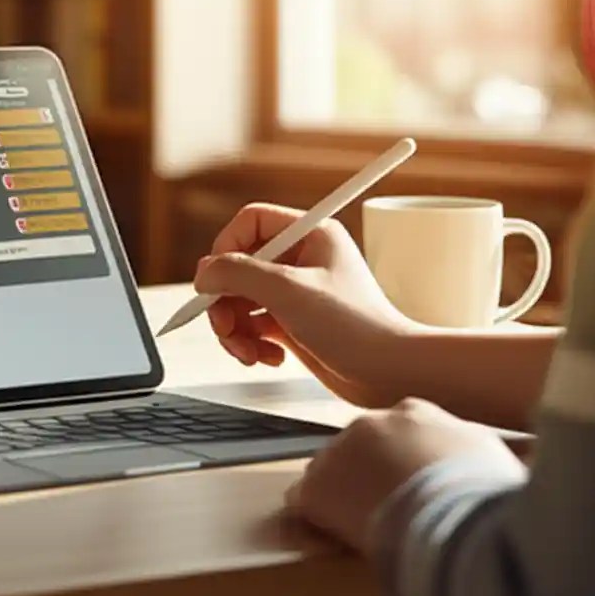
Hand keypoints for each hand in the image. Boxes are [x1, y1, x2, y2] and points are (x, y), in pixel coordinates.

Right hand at [193, 203, 411, 406]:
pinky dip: (253, 343)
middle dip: (225, 301)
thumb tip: (203, 272)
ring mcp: (298, 292)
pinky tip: (269, 358)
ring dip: (235, 328)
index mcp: (310, 234)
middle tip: (225, 328)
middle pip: (238, 266)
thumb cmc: (356, 326)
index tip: (216, 281)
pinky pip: (255, 325)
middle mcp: (303, 258)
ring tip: (248, 352)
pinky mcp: (295, 322)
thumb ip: (237, 274)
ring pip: (241, 299)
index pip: (249, 222)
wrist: (391, 373)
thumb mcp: (287, 291)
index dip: (225, 248)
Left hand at [285, 398, 523, 553]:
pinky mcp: (315, 487)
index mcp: (414, 413)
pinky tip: (334, 535)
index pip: (399, 430)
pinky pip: (303, 502)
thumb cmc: (482, 487)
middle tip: (391, 506)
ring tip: (367, 523)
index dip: (404, 459)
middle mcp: (370, 422)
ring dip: (343, 494)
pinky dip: (315, 519)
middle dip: (370, 474)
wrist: (452, 513)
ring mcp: (337, 452)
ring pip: (330, 471)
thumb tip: (492, 453)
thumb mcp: (491, 454)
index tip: (414, 481)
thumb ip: (475, 446)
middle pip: (360, 448)